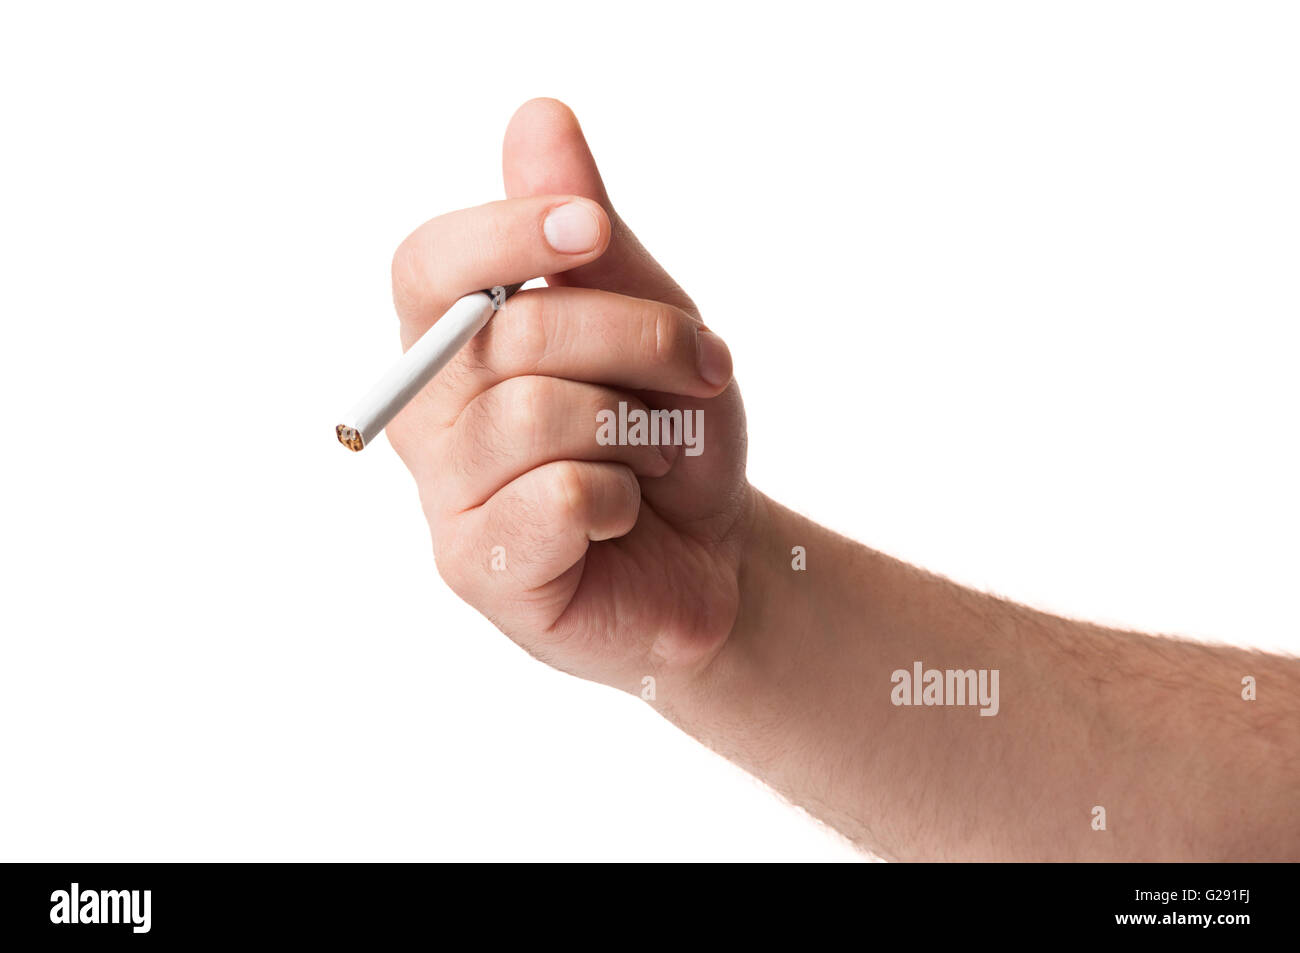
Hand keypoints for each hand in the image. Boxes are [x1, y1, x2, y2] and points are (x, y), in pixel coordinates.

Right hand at [386, 99, 754, 693]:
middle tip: (699, 371)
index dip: (506, 234)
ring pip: (539, 414)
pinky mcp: (479, 569)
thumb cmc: (669, 435)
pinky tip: (623, 516)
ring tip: (652, 455)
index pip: (431, 266)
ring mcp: (447, 497)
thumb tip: (538, 117)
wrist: (714, 554)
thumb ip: (591, 240)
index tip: (592, 227)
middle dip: (638, 340)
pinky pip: (559, 499)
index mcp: (456, 343)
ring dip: (638, 427)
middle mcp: (432, 415)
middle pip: (512, 331)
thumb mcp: (650, 322)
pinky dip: (623, 497)